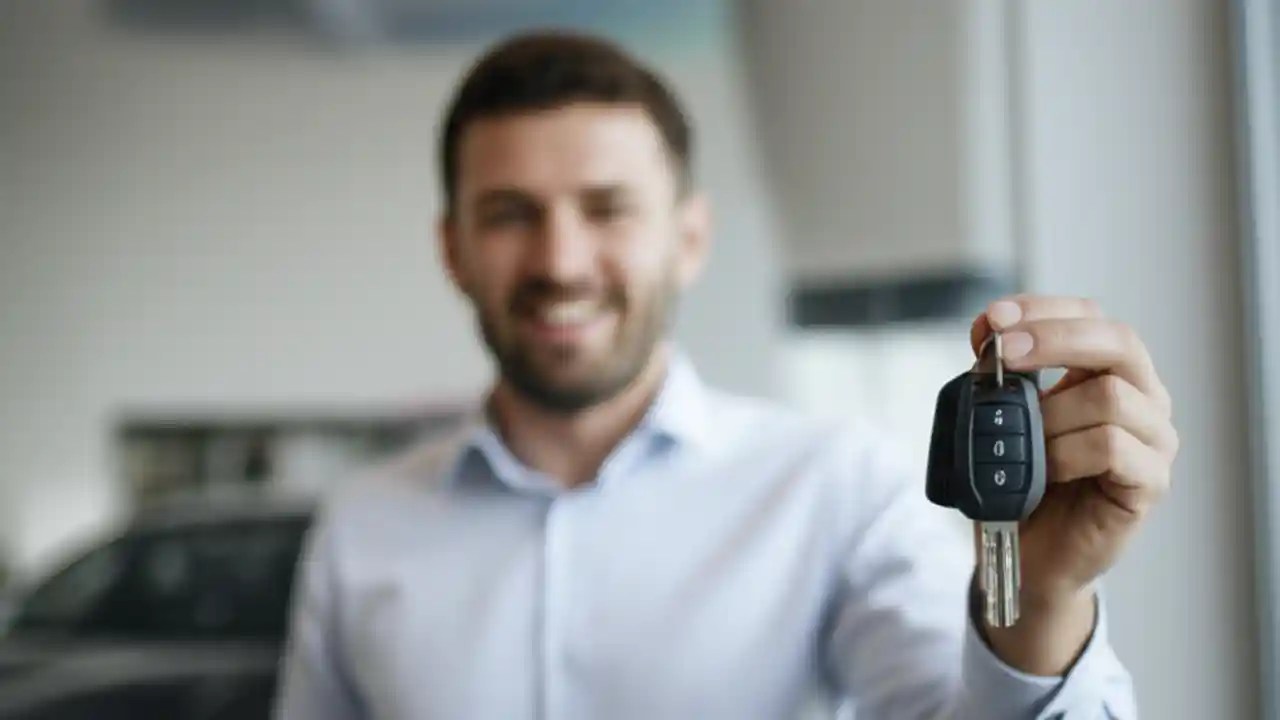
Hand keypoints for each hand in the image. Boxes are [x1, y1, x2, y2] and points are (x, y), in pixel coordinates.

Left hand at [968, 295, 1178, 670]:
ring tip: (1027, 443)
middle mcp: (1143, 397)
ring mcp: (1154, 440)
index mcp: (1109, 371)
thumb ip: (1002, 373)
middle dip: (1054, 339)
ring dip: (1052, 415)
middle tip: (1007, 353)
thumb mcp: (1003, 417)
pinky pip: (1113, 447)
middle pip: (1116, 341)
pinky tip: (1045, 471)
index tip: (994, 320)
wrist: (1029, 552)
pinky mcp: (1151, 482)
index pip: (1090, 316)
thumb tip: (987, 329)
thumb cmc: (1021, 480)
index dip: (1043, 309)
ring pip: (1109, 397)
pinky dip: (1066, 453)